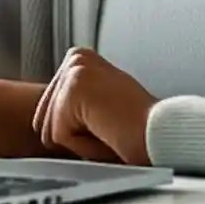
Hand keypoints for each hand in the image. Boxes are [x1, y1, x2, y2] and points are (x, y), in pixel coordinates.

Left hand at [33, 48, 156, 165]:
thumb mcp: (98, 105)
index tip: (106, 122)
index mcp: (79, 58)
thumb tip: (42, 121)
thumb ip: (72, 104)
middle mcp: (75, 57)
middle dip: (75, 135)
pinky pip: (59, 137)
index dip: (76, 130)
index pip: (48, 109)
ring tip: (110, 129)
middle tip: (109, 128)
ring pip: (50, 130)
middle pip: (44, 119)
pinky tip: (108, 132)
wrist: (163, 135)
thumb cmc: (140, 127)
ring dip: (80, 142)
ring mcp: (73, 71)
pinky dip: (84, 146)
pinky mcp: (73, 90)